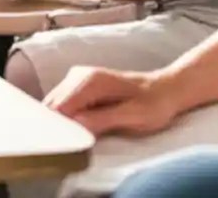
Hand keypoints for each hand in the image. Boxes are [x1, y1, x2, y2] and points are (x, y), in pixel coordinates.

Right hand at [44, 66, 180, 136]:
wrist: (165, 89)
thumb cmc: (154, 104)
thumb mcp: (133, 116)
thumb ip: (102, 119)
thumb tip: (75, 125)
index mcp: (90, 81)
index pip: (58, 107)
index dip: (59, 127)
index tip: (67, 143)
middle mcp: (78, 75)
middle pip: (52, 105)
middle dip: (56, 125)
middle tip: (73, 143)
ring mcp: (76, 78)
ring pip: (53, 105)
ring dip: (60, 123)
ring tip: (78, 136)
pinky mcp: (77, 86)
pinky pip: (61, 104)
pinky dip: (65, 118)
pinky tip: (79, 128)